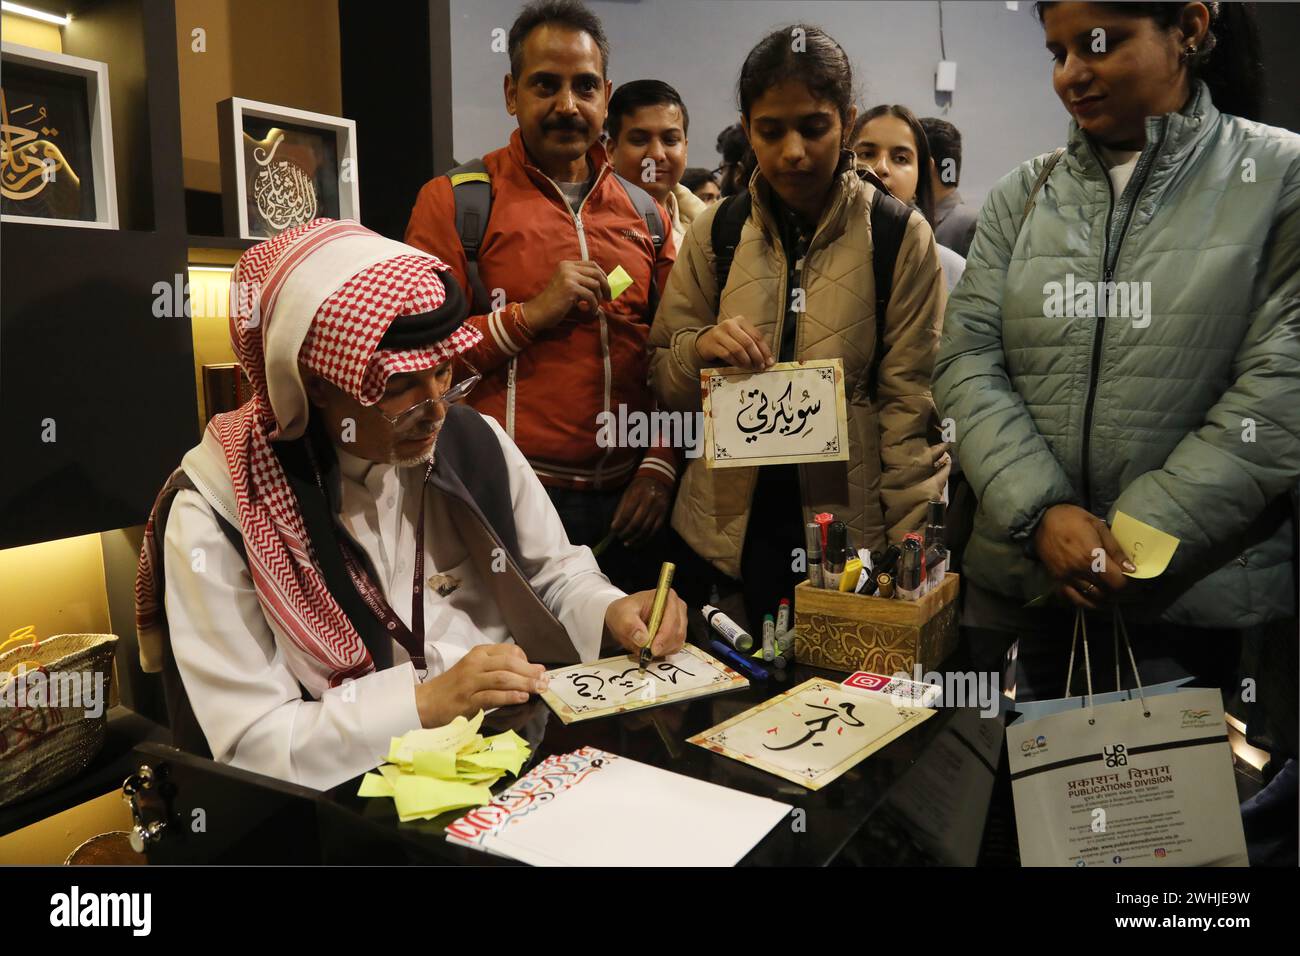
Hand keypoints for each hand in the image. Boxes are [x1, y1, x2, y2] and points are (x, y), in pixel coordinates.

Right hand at [414, 643, 547, 727]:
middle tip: (545, 680)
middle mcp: (475, 664)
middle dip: (531, 671)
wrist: (425, 702)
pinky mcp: (467, 701)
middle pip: (509, 663)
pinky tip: (522, 698)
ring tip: (540, 689)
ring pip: (503, 678)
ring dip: (525, 683)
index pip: (509, 650)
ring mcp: (470, 682)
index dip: (527, 660)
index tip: (538, 670)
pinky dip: (510, 696)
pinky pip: (492, 696)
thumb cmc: (454, 687)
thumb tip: (528, 672)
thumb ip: (496, 668)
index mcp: (479, 653)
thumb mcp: (475, 669)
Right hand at [523, 260, 611, 331]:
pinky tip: (590, 311)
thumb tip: (605, 283)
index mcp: (567, 264)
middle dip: (606, 286)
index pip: (592, 264)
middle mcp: (568, 267)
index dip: (603, 275)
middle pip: (596, 272)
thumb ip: (582, 281)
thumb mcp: (568, 286)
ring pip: (595, 284)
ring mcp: (569, 276)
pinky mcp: (571, 288)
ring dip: (598, 298)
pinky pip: (591, 296)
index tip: (606, 287)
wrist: (539, 311)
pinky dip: (593, 305)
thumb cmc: (555, 302)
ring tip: (594, 306)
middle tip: (609, 298)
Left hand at [604, 588, 687, 658]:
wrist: (623, 619)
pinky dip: (662, 652)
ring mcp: (679, 621)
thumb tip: (642, 638)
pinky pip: (674, 648)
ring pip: (677, 642)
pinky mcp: (677, 633)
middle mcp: (677, 608)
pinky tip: (650, 648)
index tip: (653, 648)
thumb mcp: (621, 615)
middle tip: (646, 653)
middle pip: (678, 632)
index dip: (664, 635)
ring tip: (645, 648)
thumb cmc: (624, 612)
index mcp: (667, 597)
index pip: (672, 618)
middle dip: (662, 646)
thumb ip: (629, 625)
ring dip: (662, 650)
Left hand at [610, 475, 670, 547]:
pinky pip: (655, 530)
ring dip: (635, 538)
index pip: (626, 514)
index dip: (619, 525)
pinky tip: (638, 542)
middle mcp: (649, 501)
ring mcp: (658, 508)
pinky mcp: (664, 514)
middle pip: (636, 523)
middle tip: (620, 537)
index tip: (613, 531)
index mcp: (637, 494)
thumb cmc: (639, 487)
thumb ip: (621, 509)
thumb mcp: (627, 493)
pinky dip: (646, 538)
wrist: (658, 478)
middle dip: (626, 533)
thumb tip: (615, 526)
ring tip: (627, 543)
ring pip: (646, 528)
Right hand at [695, 316, 773, 369]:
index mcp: (740, 321)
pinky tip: (741, 366)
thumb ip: (754, 344)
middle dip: (756, 357)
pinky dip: (736, 363)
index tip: (769, 362)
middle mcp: (729, 324)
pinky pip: (728, 355)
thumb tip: (769, 360)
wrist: (706, 341)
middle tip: (761, 366)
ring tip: (751, 367)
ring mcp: (719, 334)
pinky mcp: (712, 344)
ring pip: (738, 349)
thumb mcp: (741, 336)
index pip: (756, 335)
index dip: (764, 350)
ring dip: (747, 361)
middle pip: (748, 343)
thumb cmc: (728, 339)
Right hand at [1033, 504, 1134, 609]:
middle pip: (1107, 592)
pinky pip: (1073, 600)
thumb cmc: (1073, 519)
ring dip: (1106, 598)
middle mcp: (1079, 571)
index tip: (1135, 580)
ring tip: (1113, 592)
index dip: (1130, 584)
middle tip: (1126, 585)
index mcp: (1092, 557)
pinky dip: (1087, 603)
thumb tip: (1131, 568)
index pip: (1118, 582)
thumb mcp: (1098, 527)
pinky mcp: (1056, 581)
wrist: (1042, 519)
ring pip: (1092, 599)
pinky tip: (1095, 598)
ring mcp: (1067, 578)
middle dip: (1121, 591)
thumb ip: (1115, 549)